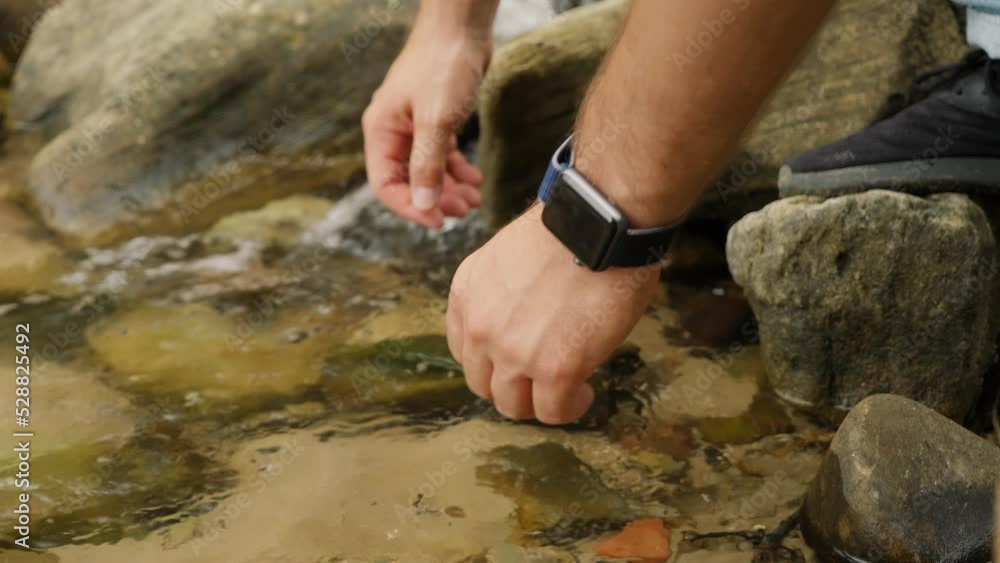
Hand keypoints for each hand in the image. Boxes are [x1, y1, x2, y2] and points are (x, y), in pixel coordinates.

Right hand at [362, 28, 488, 228]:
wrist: (462, 28)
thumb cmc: (443, 65)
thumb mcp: (436, 120)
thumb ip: (428, 164)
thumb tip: (423, 203)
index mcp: (381, 131)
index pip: (386, 185)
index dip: (410, 207)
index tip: (438, 221)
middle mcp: (394, 131)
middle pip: (408, 181)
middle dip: (435, 199)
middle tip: (463, 211)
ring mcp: (414, 126)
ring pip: (427, 171)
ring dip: (449, 189)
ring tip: (474, 200)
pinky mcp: (435, 120)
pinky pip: (441, 155)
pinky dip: (457, 170)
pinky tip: (475, 179)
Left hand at [446, 205, 661, 423]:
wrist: (600, 222)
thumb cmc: (571, 228)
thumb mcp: (509, 256)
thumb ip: (504, 294)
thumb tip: (526, 319)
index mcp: (466, 293)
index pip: (464, 349)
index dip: (493, 359)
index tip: (517, 356)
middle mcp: (480, 327)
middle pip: (483, 383)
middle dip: (513, 385)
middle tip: (542, 378)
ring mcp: (514, 352)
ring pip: (512, 405)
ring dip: (538, 401)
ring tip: (566, 389)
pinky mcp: (555, 369)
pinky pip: (553, 412)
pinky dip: (569, 407)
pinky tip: (583, 391)